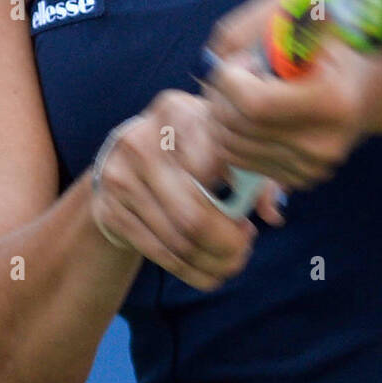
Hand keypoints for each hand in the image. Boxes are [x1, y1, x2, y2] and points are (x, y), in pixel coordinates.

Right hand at [89, 89, 283, 291]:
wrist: (127, 155)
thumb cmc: (192, 147)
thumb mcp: (222, 143)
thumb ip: (255, 174)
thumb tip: (272, 212)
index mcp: (175, 111)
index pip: (212, 166)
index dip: (237, 198)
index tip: (247, 215)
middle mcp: (140, 141)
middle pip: (193, 215)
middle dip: (227, 243)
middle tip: (243, 247)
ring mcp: (119, 178)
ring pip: (178, 241)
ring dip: (212, 261)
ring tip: (232, 260)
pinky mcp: (109, 211)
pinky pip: (159, 253)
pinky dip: (191, 270)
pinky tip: (210, 269)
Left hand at [202, 0, 378, 193]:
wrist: (376, 91)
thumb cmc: (341, 50)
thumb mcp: (315, 26)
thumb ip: (272, 30)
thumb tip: (224, 50)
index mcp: (330, 101)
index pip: (253, 103)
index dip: (230, 81)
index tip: (236, 63)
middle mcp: (322, 142)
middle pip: (237, 127)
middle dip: (219, 96)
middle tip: (230, 75)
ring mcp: (312, 167)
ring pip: (231, 148)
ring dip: (221, 117)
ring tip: (240, 93)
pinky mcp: (301, 179)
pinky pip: (242, 162)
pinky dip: (235, 137)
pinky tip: (253, 115)